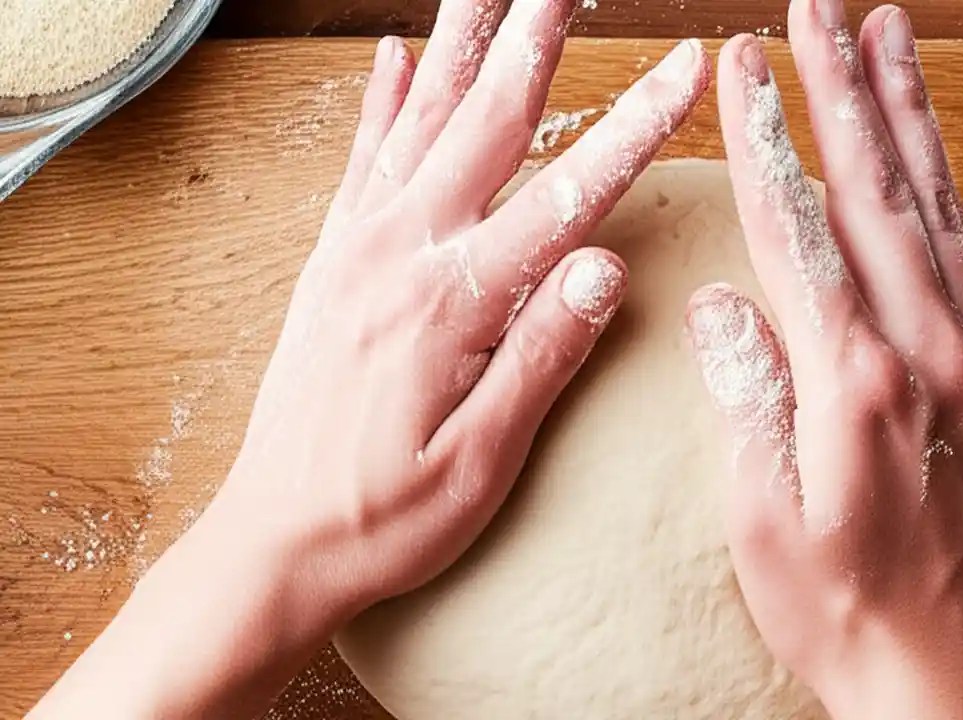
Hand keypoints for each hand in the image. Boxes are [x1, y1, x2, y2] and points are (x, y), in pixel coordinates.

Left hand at [219, 5, 709, 614]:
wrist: (272, 542)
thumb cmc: (383, 517)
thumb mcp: (482, 459)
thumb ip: (543, 354)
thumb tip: (604, 265)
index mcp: (451, 303)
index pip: (567, 195)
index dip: (633, 126)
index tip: (686, 71)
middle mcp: (399, 256)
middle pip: (484, 125)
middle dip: (534, 43)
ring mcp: (356, 252)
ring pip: (419, 121)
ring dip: (461, 46)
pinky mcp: (330, 263)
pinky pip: (359, 161)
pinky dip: (381, 101)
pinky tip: (396, 54)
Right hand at [688, 4, 962, 719]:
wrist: (944, 674)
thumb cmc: (841, 606)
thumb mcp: (763, 520)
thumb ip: (746, 400)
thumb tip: (721, 303)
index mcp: (854, 380)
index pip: (800, 228)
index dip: (769, 138)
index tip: (745, 65)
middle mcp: (928, 349)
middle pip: (875, 192)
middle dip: (840, 89)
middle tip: (817, 11)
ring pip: (944, 205)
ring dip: (913, 113)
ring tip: (890, 34)